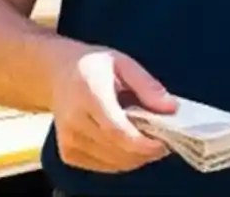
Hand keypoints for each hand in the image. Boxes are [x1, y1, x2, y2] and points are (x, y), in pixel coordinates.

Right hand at [49, 47, 176, 172]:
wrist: (57, 75)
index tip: (164, 143)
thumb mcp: (123, 63)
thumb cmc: (93, 66)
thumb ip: (147, 85)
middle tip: (164, 140)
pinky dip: (122, 161)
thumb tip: (172, 108)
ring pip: (113, 162)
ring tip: (149, 141)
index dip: (142, 143)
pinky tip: (129, 145)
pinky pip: (104, 166)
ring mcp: (68, 140)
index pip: (115, 129)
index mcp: (87, 94)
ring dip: (137, 157)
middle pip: (117, 149)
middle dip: (146, 151)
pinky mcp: (68, 153)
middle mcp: (74, 121)